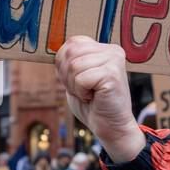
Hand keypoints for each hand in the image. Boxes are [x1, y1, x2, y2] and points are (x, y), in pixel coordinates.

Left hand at [55, 36, 142, 163]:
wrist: (111, 127)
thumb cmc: (93, 104)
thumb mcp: (77, 77)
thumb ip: (70, 61)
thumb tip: (55, 50)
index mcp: (104, 48)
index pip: (72, 43)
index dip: (63, 63)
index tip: (75, 81)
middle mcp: (112, 51)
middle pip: (70, 52)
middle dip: (67, 75)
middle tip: (82, 90)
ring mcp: (114, 61)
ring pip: (74, 66)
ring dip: (74, 86)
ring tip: (88, 94)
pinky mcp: (113, 74)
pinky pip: (81, 79)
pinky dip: (81, 92)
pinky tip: (93, 98)